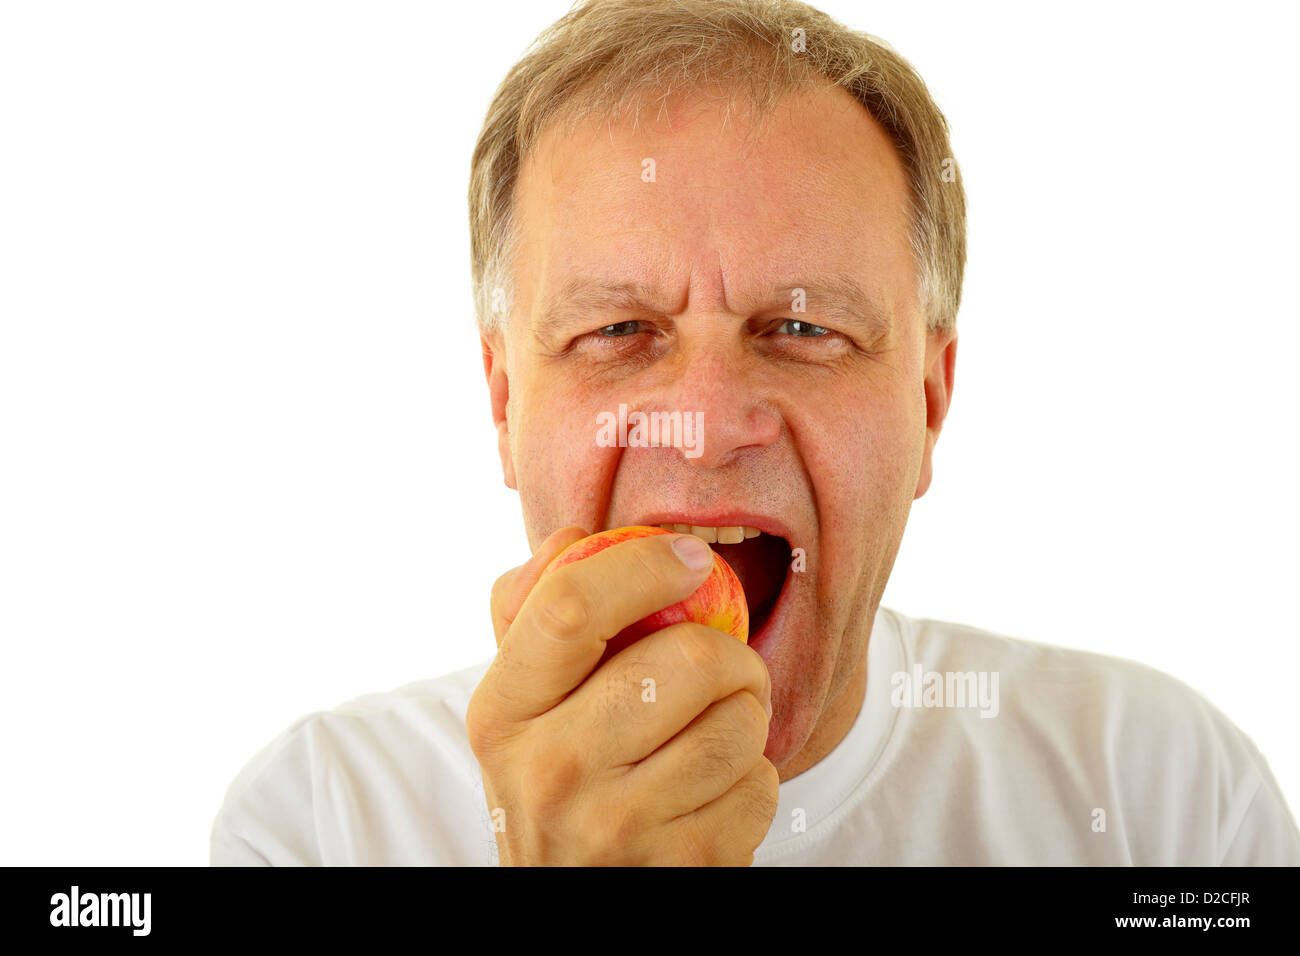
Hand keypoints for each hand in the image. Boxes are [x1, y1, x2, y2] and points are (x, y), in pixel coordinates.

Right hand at [467, 526, 777, 864]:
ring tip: (717, 729)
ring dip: (747, 717)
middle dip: (729, 652)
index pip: (569, 608)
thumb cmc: (557, 775)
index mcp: (502, 711)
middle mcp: (549, 772)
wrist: (569, 901)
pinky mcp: (680, 868)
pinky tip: (716, 790)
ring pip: (736, 724)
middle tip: (726, 664)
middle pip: (684, 661)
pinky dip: (754, 779)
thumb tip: (574, 536)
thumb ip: (535, 609)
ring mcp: (615, 828)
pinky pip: (760, 787)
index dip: (645, 566)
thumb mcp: (524, 700)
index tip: (693, 561)